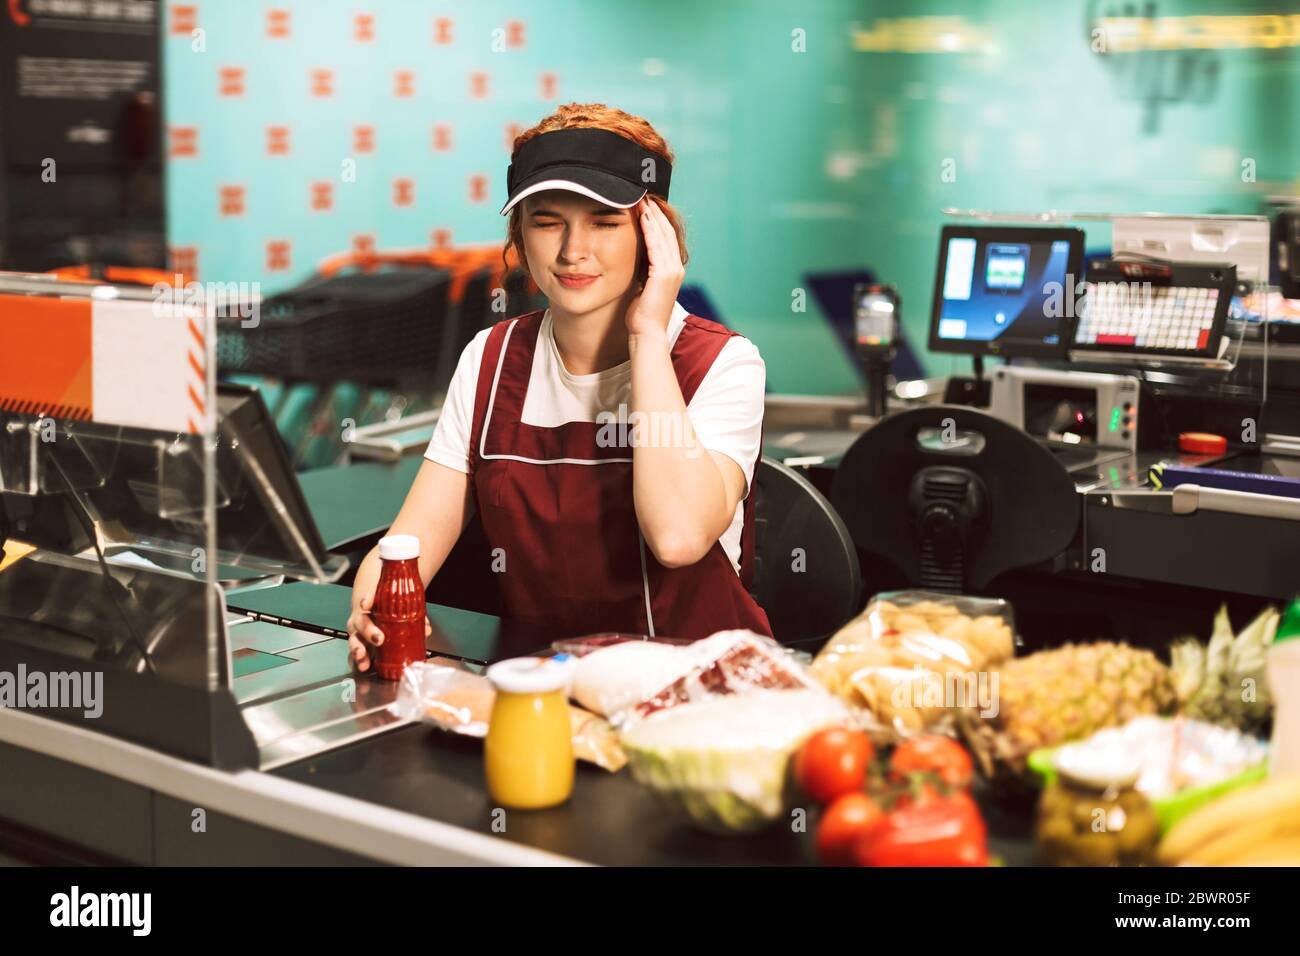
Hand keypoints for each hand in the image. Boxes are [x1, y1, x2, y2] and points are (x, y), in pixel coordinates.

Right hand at [346, 593, 431, 673]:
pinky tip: (364, 666)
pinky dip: (359, 660)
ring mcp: (358, 634)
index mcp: (372, 607)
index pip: (369, 600)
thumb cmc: (387, 613)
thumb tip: (426, 629)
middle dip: (369, 631)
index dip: (367, 601)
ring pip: (354, 640)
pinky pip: (356, 654)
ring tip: (362, 657)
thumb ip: (413, 617)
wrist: (374, 616)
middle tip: (379, 638)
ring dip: (358, 649)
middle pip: (361, 622)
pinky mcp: (358, 647)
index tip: (365, 604)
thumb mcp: (401, 611)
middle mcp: (363, 619)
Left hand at [624, 197, 683, 338]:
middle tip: (643, 196)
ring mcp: (672, 270)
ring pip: (663, 236)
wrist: (646, 333)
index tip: (645, 206)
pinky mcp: (664, 274)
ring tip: (642, 200)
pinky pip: (656, 245)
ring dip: (652, 216)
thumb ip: (643, 273)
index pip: (666, 239)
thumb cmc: (641, 315)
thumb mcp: (643, 288)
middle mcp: (676, 268)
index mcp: (672, 271)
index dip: (657, 221)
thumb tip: (634, 261)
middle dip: (655, 213)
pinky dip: (650, 229)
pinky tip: (642, 217)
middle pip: (667, 233)